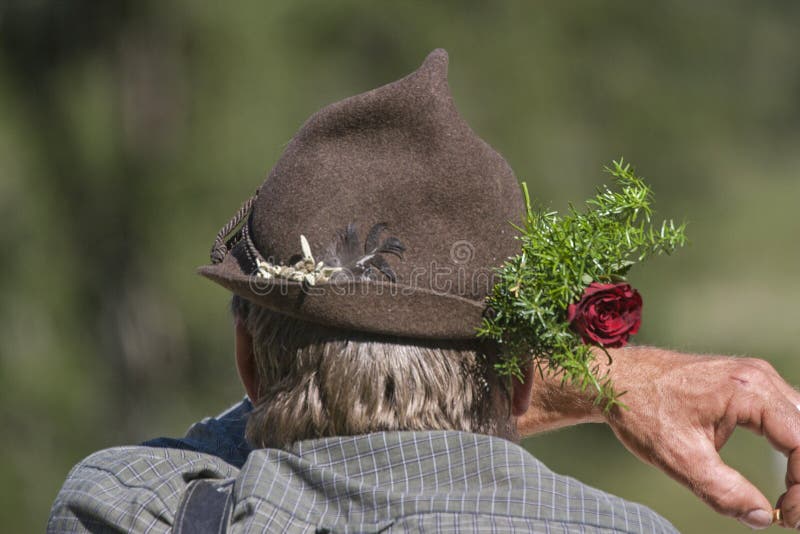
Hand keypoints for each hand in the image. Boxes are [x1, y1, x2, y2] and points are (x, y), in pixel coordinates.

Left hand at [517, 347, 799, 529]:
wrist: (614, 379)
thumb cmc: (640, 409)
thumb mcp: (678, 457)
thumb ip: (723, 491)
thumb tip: (763, 517)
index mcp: (747, 390)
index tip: (787, 515)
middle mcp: (758, 377)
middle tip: (791, 512)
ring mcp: (754, 376)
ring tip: (789, 498)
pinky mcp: (746, 382)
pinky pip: (785, 414)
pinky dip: (793, 445)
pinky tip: (786, 472)